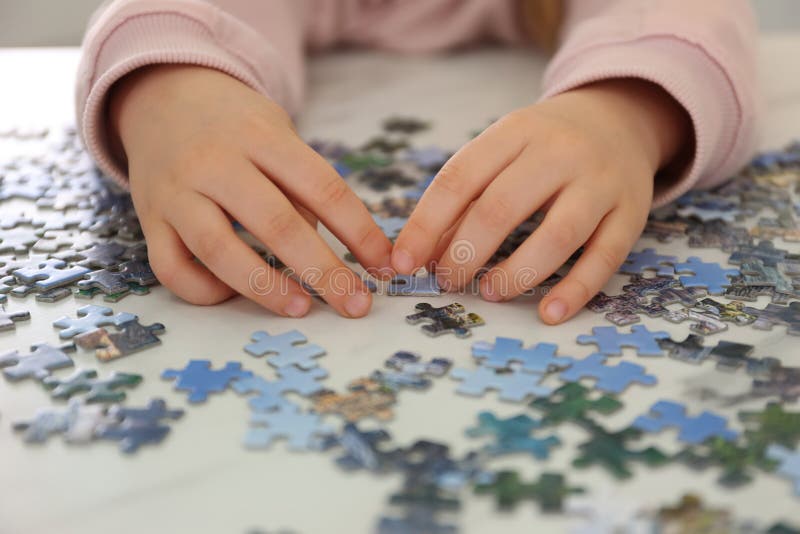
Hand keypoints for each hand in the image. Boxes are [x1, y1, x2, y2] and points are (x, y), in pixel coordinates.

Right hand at [110, 65, 392, 317]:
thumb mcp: (278, 136)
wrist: (163, 97)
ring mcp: (176, 193)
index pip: (322, 188)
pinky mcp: (148, 220)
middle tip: (356, 305)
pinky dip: (205, 291)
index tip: (384, 266)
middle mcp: (215, 162)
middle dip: (324, 272)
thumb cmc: (237, 127)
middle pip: (276, 224)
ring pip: (219, 251)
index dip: (359, 232)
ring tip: (302, 308)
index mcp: (261, 137)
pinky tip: (233, 294)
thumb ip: (302, 189)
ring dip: (266, 288)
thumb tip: (329, 257)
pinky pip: (172, 269)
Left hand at [392, 79, 690, 323]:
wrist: (619, 120)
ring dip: (516, 273)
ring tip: (490, 293)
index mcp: (515, 132)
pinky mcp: (632, 213)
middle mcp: (560, 152)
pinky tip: (549, 313)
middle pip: (503, 208)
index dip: (426, 224)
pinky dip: (576, 290)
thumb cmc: (543, 147)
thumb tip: (424, 254)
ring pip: (558, 235)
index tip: (405, 261)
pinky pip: (604, 258)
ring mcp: (600, 182)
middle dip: (465, 253)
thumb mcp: (502, 152)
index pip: (460, 179)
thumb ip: (465, 197)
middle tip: (447, 282)